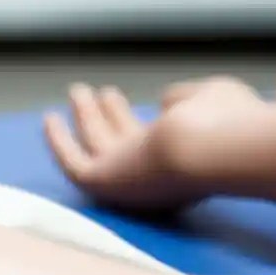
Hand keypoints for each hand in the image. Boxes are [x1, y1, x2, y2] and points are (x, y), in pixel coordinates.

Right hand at [43, 79, 266, 210]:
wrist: (214, 149)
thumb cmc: (227, 123)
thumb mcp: (213, 98)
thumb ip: (188, 99)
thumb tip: (164, 102)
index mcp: (186, 161)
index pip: (156, 142)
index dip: (141, 119)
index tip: (129, 97)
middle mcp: (156, 176)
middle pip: (126, 146)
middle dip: (112, 118)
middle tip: (101, 94)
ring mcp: (129, 180)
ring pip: (99, 148)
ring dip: (87, 118)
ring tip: (78, 91)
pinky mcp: (103, 182)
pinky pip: (73, 163)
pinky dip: (58, 143)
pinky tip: (48, 120)